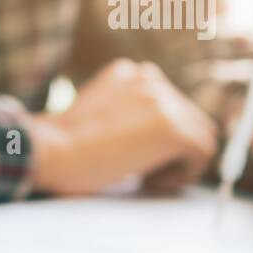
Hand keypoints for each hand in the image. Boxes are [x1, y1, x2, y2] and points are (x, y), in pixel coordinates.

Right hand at [27, 59, 217, 195]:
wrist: (49, 151)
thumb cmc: (59, 145)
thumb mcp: (94, 112)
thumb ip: (123, 111)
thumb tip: (150, 135)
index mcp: (128, 72)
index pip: (169, 102)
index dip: (159, 134)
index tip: (136, 154)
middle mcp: (149, 79)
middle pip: (191, 116)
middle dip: (174, 147)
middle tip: (143, 170)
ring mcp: (163, 102)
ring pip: (201, 134)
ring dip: (179, 159)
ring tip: (145, 176)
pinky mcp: (172, 130)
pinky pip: (202, 152)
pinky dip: (184, 172)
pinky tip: (149, 179)